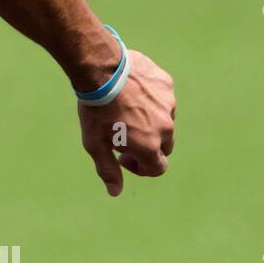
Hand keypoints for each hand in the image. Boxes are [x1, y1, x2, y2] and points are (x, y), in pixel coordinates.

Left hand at [77, 49, 175, 196]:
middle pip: (163, 146)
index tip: (122, 156)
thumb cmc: (95, 110)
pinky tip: (130, 92)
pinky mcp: (167, 85)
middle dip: (147, 145)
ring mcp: (168, 104)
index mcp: (150, 145)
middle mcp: (165, 127)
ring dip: (149, 122)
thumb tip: (115, 192)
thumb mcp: (95, 144)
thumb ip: (108, 169)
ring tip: (124, 110)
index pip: (158, 168)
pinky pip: (162, 98)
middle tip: (123, 134)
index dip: (139, 167)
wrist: (101, 70)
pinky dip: (150, 100)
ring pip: (164, 120)